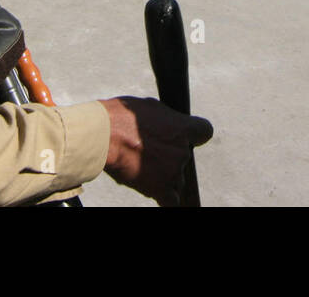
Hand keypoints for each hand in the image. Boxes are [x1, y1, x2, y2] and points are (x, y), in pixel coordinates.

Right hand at [98, 96, 212, 204]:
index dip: (193, 135)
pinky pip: (171, 200)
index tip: (184, 136)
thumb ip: (164, 119)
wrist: (103, 135)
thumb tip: (165, 124)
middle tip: (149, 151)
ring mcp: (173, 171)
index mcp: (183, 127)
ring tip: (143, 166)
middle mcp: (182, 151)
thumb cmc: (121, 117)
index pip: (204, 131)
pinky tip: (158, 191)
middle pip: (185, 158)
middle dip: (170, 156)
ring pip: (177, 179)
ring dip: (165, 176)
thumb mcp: (148, 107)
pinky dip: (165, 197)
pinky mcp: (160, 188)